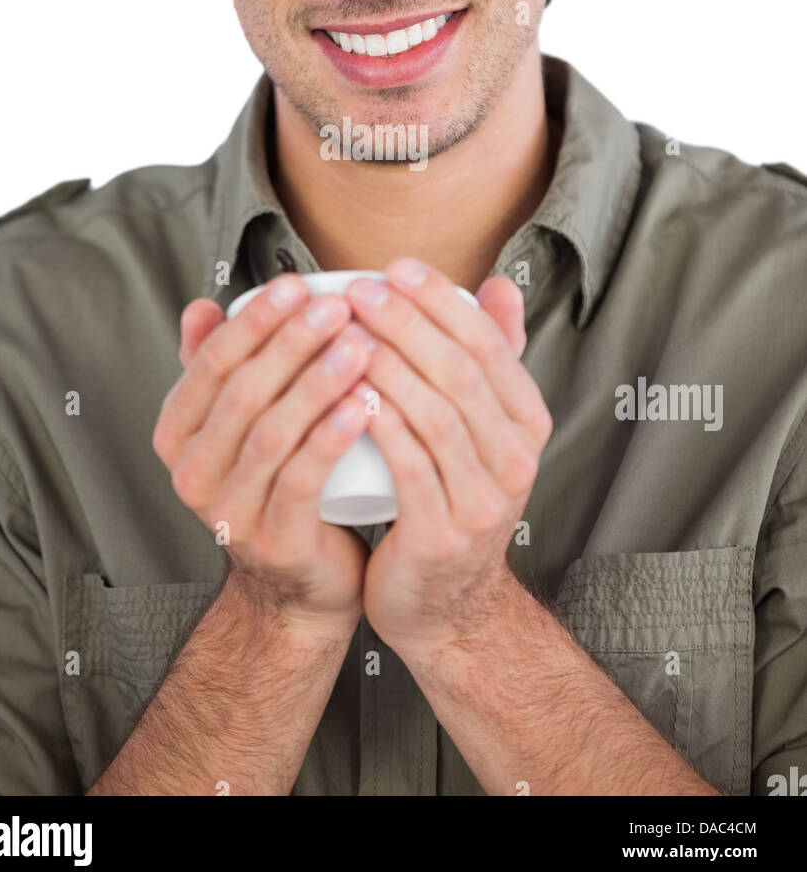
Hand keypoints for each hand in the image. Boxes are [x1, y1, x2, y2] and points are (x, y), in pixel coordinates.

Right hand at [152, 276, 376, 634]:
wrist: (303, 585)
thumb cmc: (280, 482)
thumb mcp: (243, 423)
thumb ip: (219, 367)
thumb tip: (201, 307)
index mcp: (177, 433)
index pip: (212, 362)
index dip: (255, 320)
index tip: (299, 285)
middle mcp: (190, 473)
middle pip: (243, 391)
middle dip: (293, 342)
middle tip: (341, 306)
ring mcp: (228, 512)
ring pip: (272, 431)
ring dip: (319, 382)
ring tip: (362, 345)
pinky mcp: (273, 542)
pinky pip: (301, 479)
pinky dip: (332, 436)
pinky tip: (365, 404)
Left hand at [344, 259, 552, 656]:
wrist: (444, 604)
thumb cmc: (448, 498)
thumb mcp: (480, 430)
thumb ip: (490, 359)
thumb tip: (499, 285)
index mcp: (527, 422)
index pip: (488, 344)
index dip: (442, 301)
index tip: (396, 267)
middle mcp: (517, 459)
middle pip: (461, 373)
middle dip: (408, 323)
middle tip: (360, 291)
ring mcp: (484, 500)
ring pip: (435, 414)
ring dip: (387, 366)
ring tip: (343, 333)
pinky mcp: (443, 534)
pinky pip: (409, 466)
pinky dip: (379, 425)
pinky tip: (347, 393)